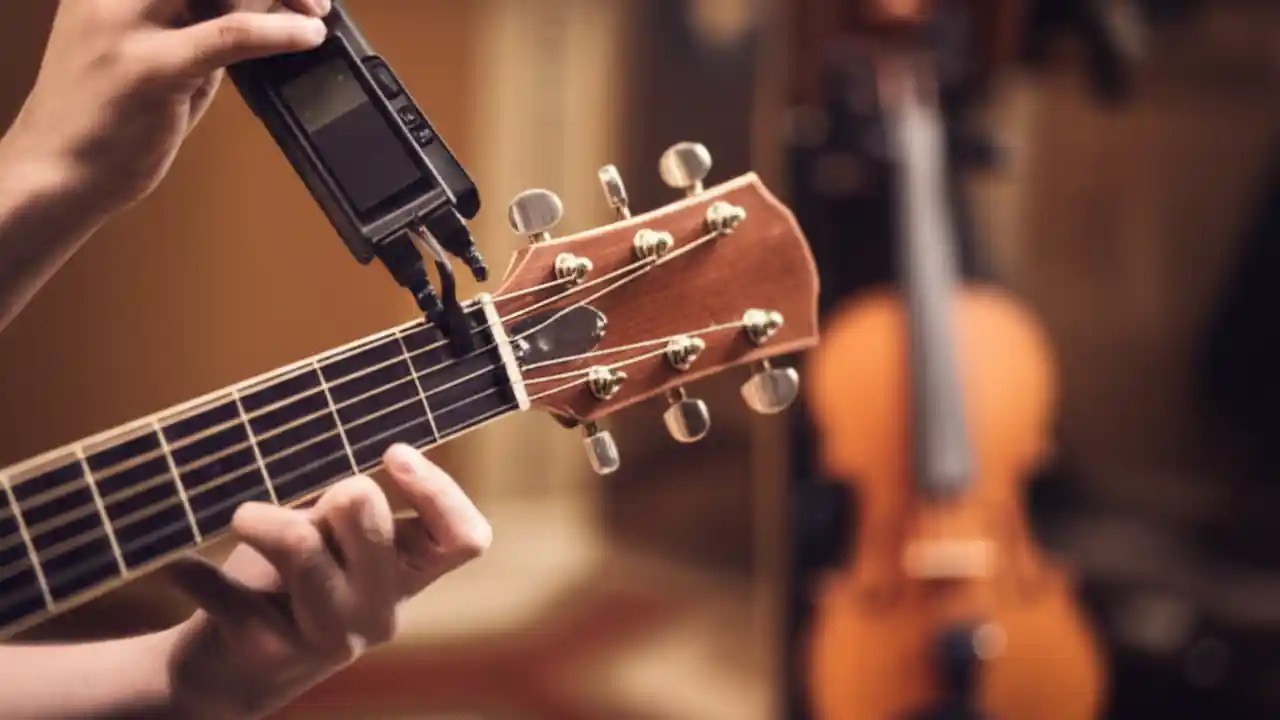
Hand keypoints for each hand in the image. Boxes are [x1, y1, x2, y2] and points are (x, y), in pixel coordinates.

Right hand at [1, 0, 331, 216]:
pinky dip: (278, 32)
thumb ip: (197, 21)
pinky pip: (229, 35)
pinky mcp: (151, 69)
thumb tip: (261, 6)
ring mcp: (127, 27)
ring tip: (315, 13)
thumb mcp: (152, 50)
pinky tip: (308, 36)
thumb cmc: (107, 116)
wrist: (57, 171)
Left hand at [162, 444, 492, 719]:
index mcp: (408, 575)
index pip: (464, 539)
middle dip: (340, 494)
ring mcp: (330, 637)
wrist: (228, 673)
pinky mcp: (270, 652)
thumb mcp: (328, 539)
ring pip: (301, 548)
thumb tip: (340, 430)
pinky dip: (196, 573)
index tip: (392, 453)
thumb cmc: (288, 584)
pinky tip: (176, 565)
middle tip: (316, 495)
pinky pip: (228, 590)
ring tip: (241, 515)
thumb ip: (346, 502)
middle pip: (375, 526)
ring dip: (261, 519)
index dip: (438, 490)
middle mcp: (381, 611)